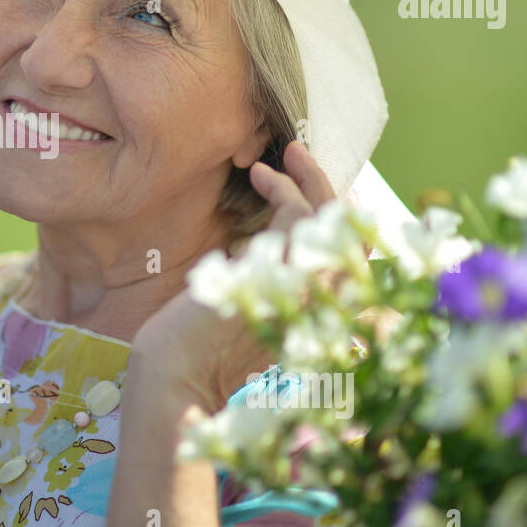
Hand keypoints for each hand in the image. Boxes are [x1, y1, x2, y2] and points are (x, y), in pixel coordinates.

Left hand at [127, 142, 344, 412]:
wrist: (175, 374)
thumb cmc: (197, 351)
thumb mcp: (244, 311)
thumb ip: (267, 284)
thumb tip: (266, 247)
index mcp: (317, 314)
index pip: (351, 258)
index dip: (338, 217)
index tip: (308, 186)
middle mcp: (324, 303)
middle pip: (351, 233)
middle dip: (328, 187)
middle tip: (299, 152)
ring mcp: (307, 288)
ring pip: (331, 217)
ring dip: (310, 177)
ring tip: (285, 153)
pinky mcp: (283, 270)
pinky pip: (300, 215)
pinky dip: (284, 187)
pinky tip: (260, 176)